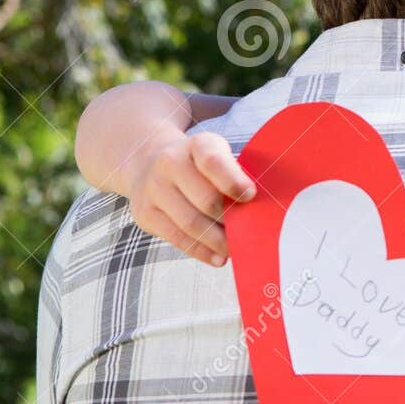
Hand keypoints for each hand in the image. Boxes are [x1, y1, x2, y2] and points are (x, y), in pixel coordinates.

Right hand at [125, 132, 254, 266]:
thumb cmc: (199, 166)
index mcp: (197, 145)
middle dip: (231, 220)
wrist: (148, 162)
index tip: (250, 196)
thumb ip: (237, 176)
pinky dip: (202, 252)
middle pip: (206, 200)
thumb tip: (259, 212)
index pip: (213, 161)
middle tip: (251, 235)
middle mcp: (170, 163)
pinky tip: (219, 258)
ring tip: (237, 249)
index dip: (233, 181)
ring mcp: (154, 189)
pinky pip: (177, 238)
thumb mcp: (218, 156)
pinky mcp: (145, 214)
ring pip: (191, 223)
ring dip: (219, 241)